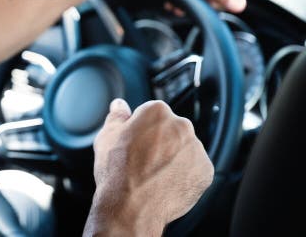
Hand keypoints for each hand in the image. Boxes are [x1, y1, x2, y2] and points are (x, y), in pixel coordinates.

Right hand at [84, 99, 213, 235]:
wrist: (131, 207)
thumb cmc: (118, 171)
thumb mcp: (106, 136)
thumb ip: (116, 116)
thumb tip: (120, 105)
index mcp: (157, 112)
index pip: (151, 113)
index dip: (140, 129)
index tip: (134, 142)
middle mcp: (181, 126)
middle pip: (170, 130)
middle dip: (160, 141)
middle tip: (142, 159)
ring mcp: (196, 149)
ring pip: (183, 149)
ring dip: (173, 157)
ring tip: (153, 174)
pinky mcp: (206, 171)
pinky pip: (194, 168)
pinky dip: (183, 174)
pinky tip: (165, 182)